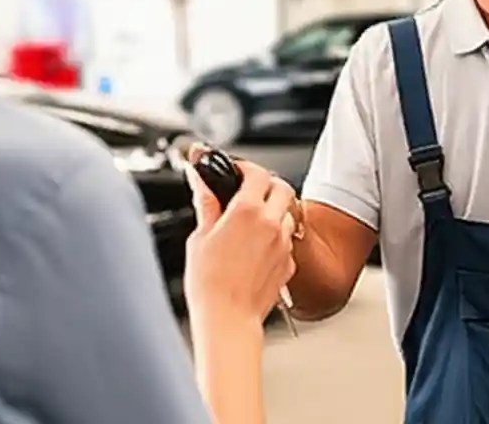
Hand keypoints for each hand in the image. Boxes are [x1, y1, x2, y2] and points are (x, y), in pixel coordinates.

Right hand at [182, 146, 297, 324]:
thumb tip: (200, 180)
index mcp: (247, 211)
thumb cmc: (210, 285)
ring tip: (251, 222)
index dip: (246, 168)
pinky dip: (277, 237)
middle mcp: (271, 224)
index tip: (235, 172)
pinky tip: (257, 247)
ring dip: (274, 211)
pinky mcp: (289, 264)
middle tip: (247, 192)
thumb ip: (206, 204)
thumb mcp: (200, 236)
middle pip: (282, 187)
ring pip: (289, 213)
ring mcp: (283, 244)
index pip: (258, 173)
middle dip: (267, 185)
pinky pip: (288, 240)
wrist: (228, 320)